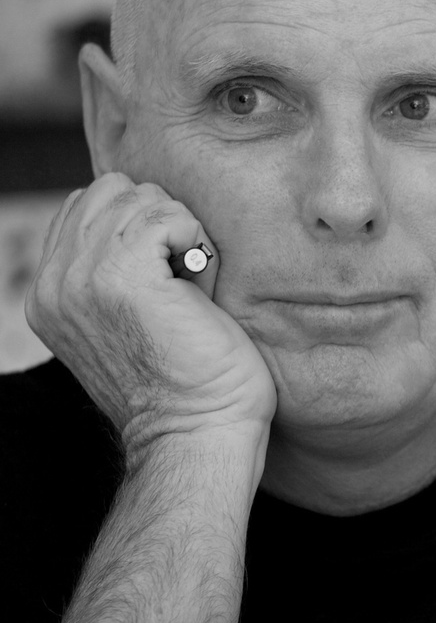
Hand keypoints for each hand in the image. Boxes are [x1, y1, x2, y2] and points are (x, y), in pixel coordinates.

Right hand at [26, 173, 276, 457]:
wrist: (195, 433)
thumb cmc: (183, 378)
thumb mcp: (126, 319)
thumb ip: (111, 269)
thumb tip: (142, 216)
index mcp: (51, 293)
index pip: (85, 208)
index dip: (137, 224)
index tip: (164, 272)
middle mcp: (56, 283)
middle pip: (110, 190)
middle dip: (156, 217)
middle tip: (179, 273)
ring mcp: (83, 278)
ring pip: (138, 195)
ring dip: (178, 229)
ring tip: (188, 281)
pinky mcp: (122, 276)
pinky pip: (166, 214)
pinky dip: (193, 237)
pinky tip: (196, 280)